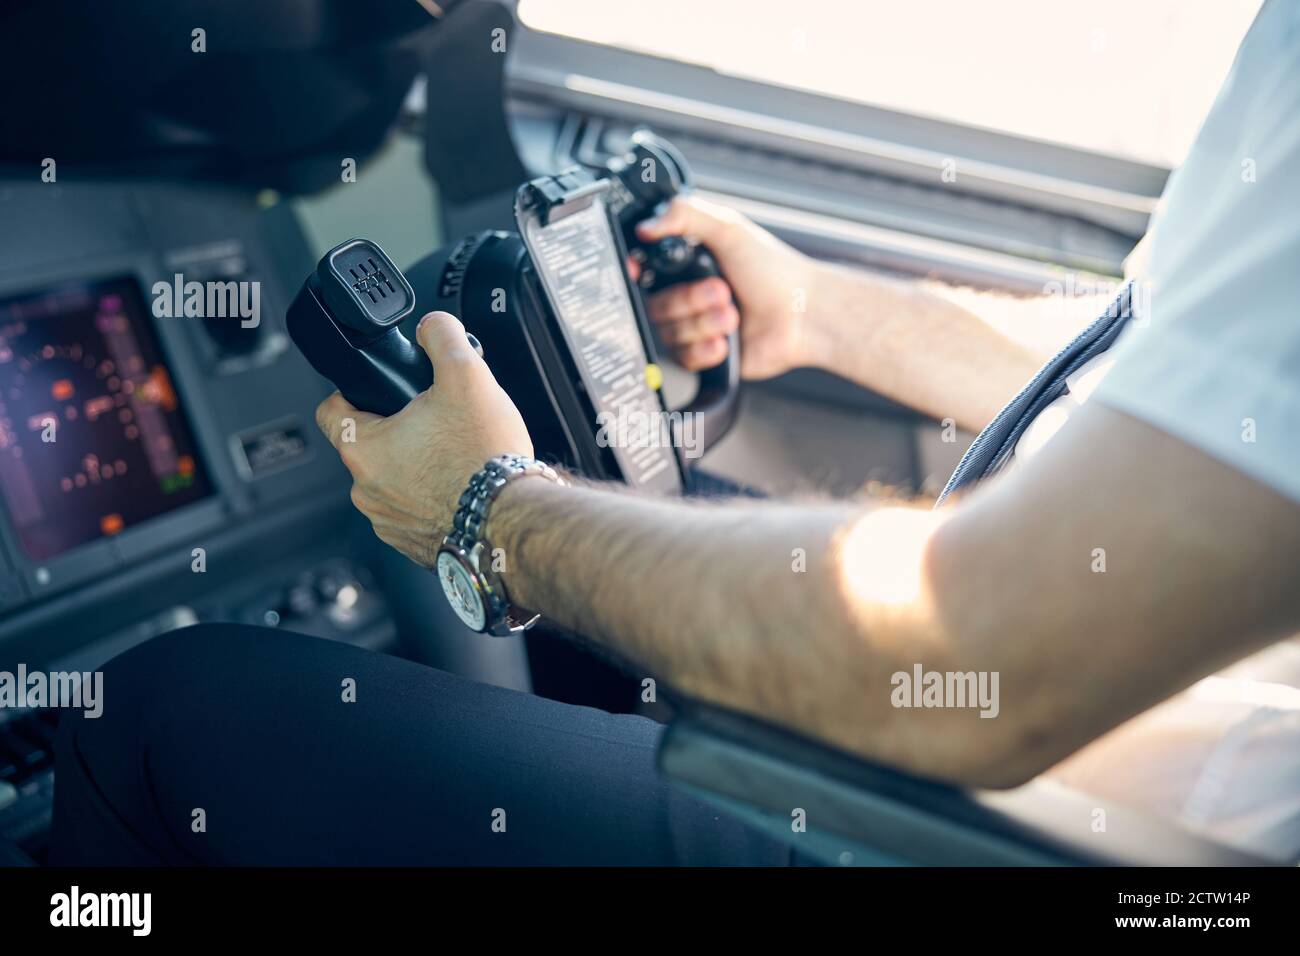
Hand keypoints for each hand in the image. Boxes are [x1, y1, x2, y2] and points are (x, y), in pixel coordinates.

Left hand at [315, 311, 532, 568]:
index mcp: (363, 449)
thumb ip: (442, 336)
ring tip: (456, 457)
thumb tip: (432, 326)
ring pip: (394, 482)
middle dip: (400, 431)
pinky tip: (464, 487)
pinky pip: (416, 513)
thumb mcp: (466, 373)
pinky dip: (435, 500)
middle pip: (370, 446)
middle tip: (437, 421)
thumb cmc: (484, 458)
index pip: (331, 410)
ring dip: (417, 468)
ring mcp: (390, 524)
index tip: (378, 391)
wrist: (513, 521)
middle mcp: (367, 492)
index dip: (354, 392)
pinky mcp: (415, 547)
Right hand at [636, 196, 818, 379]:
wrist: (803, 316)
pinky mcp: (704, 356)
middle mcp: (688, 296)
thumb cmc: (776, 272)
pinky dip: (706, 349)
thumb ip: (685, 215)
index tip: (641, 274)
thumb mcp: (730, 229)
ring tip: (734, 316)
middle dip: (690, 301)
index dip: (637, 275)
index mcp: (688, 264)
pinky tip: (728, 341)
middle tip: (723, 291)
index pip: (644, 272)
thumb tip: (646, 225)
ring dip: (704, 324)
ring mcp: (695, 327)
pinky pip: (684, 359)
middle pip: (655, 307)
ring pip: (669, 334)